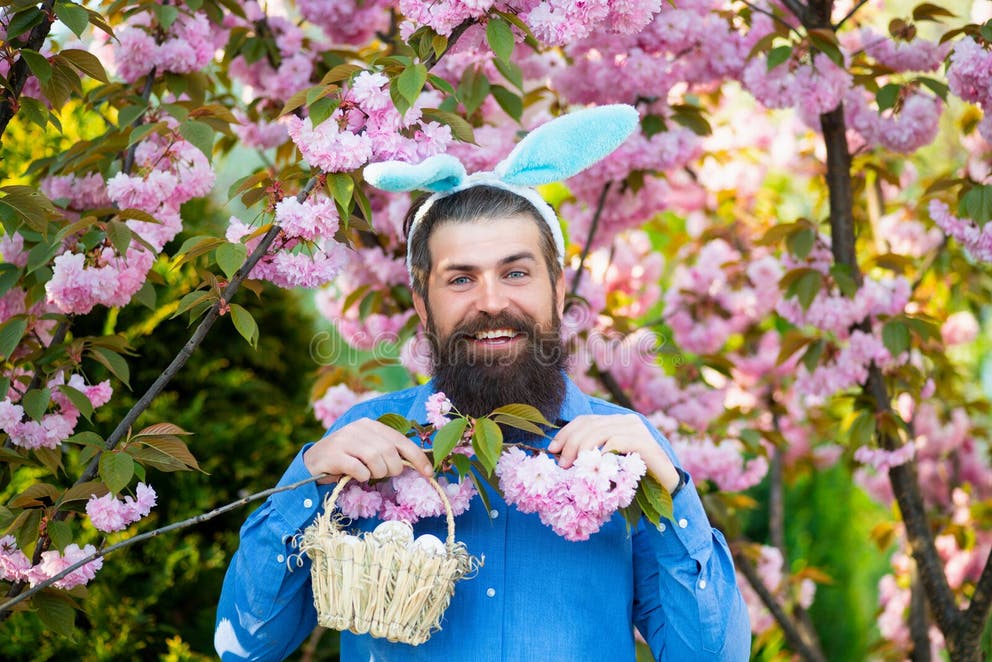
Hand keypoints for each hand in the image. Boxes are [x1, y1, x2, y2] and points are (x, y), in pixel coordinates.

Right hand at [303, 418, 431, 484]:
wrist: (313, 462)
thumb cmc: (347, 458)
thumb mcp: (368, 450)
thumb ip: (388, 452)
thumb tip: (418, 464)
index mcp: (371, 425)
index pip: (401, 439)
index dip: (418, 457)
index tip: (429, 473)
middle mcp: (358, 428)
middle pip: (389, 451)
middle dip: (393, 468)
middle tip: (384, 474)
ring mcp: (345, 440)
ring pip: (375, 459)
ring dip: (377, 473)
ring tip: (369, 475)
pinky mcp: (333, 454)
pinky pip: (358, 469)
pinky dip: (362, 476)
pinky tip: (357, 476)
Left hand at [547, 414, 680, 493]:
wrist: (665, 491)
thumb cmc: (631, 479)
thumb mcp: (605, 464)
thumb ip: (588, 455)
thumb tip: (558, 456)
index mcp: (615, 422)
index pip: (585, 420)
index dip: (566, 432)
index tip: (552, 449)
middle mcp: (626, 421)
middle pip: (590, 424)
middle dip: (571, 443)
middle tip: (562, 464)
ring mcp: (638, 431)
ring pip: (601, 431)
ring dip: (583, 449)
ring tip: (574, 466)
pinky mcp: (647, 444)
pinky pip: (619, 442)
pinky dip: (604, 451)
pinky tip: (595, 464)